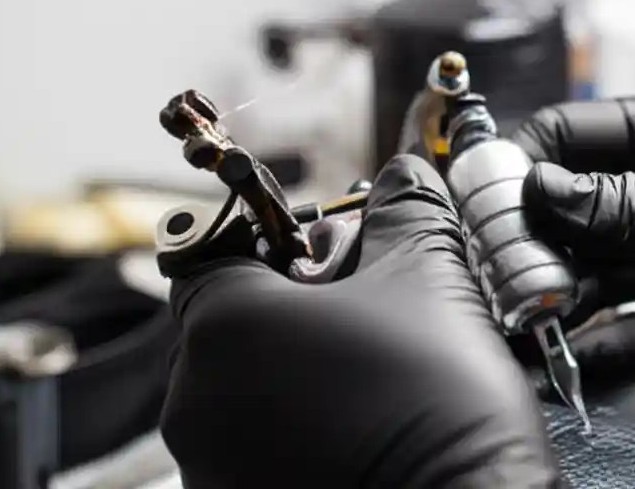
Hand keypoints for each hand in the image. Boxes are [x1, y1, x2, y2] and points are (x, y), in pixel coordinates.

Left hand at [161, 155, 559, 487]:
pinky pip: (254, 450)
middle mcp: (194, 401)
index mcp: (224, 324)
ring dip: (289, 374)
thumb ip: (404, 211)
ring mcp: (211, 467)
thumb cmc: (440, 403)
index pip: (209, 254)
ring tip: (368, 377)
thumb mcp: (431, 279)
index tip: (317, 251)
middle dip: (288, 309)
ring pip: (240, 393)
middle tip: (362, 312)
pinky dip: (294, 432)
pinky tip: (359, 429)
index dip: (268, 244)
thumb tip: (403, 176)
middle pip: (226, 326)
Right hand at [514, 95, 634, 448]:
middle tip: (491, 273)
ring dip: (546, 295)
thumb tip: (544, 193)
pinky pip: (623, 338)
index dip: (529, 157)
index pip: (585, 133)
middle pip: (572, 209)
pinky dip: (585, 352)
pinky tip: (546, 366)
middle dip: (526, 236)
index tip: (481, 194)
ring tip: (507, 321)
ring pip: (588, 275)